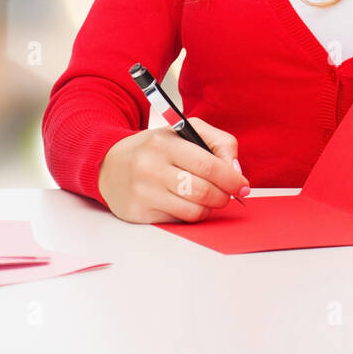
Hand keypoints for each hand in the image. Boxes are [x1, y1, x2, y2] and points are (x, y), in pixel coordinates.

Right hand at [98, 117, 250, 223]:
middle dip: (223, 196)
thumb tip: (235, 170)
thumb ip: (218, 142)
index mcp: (164, 143)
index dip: (232, 179)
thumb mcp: (185, 131)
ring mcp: (142, 193)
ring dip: (208, 208)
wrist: (109, 164)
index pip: (209, 166)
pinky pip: (177, 222)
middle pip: (203, 192)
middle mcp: (150, 167)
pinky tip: (184, 203)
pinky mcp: (137, 214)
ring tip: (206, 198)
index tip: (243, 186)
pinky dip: (188, 215)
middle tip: (227, 194)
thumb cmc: (155, 148)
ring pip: (193, 211)